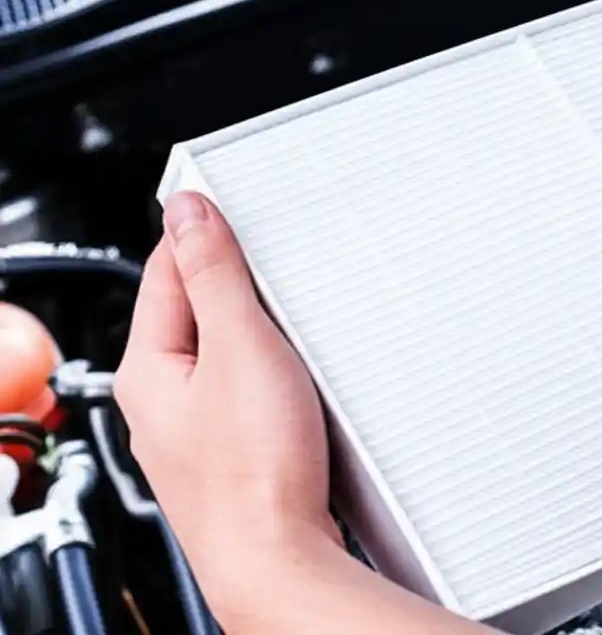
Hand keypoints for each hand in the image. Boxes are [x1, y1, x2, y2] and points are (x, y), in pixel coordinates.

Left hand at [115, 191, 336, 614]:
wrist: (279, 560)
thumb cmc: (255, 472)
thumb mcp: (239, 348)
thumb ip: (214, 277)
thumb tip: (188, 212)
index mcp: (149, 368)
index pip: (165, 272)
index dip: (198, 230)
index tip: (221, 198)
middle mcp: (163, 402)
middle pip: (194, 313)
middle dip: (230, 278)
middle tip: (267, 251)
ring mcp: (198, 433)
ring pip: (221, 356)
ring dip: (253, 328)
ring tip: (287, 310)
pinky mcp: (235, 457)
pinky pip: (245, 393)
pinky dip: (268, 372)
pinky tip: (296, 377)